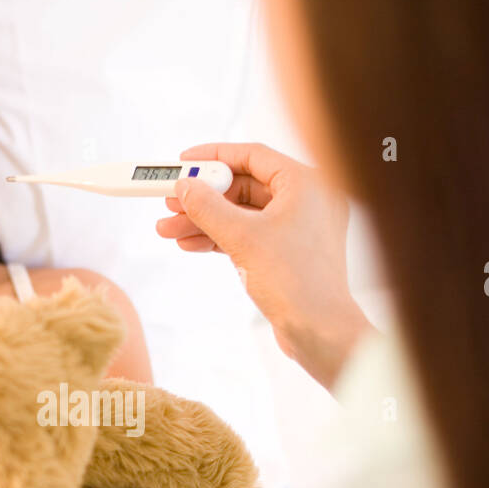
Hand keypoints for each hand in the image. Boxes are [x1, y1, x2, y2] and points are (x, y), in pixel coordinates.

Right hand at [157, 142, 373, 388]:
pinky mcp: (288, 252)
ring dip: (204, 221)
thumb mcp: (242, 238)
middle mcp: (306, 200)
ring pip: (242, 214)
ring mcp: (297, 227)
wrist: (319, 331)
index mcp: (306, 183)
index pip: (253, 156)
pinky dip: (220, 238)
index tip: (184, 161)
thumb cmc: (296, 282)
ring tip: (169, 229)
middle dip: (203, 197)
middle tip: (170, 201)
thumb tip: (185, 186)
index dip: (214, 157)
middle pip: (243, 186)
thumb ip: (208, 207)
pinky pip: (248, 235)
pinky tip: (190, 244)